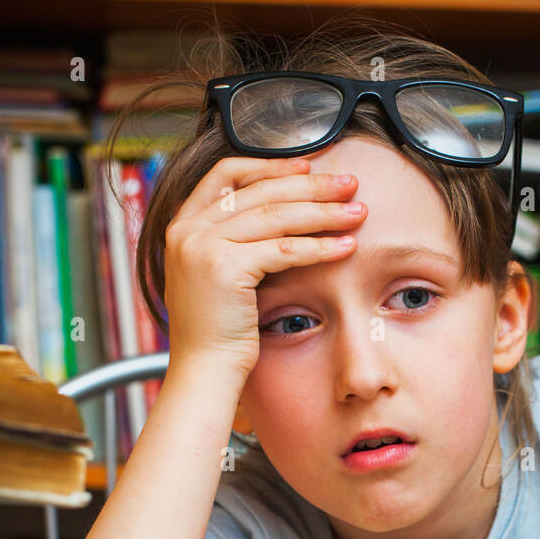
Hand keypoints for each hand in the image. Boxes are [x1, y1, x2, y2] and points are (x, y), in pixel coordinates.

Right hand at [163, 155, 366, 379]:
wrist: (203, 372)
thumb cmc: (218, 332)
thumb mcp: (217, 275)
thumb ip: (232, 241)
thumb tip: (279, 216)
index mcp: (182, 225)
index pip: (226, 174)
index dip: (269, 166)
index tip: (306, 166)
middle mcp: (187, 230)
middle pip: (260, 191)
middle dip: (310, 185)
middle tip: (349, 183)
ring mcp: (202, 246)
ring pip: (276, 216)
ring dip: (323, 212)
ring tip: (356, 211)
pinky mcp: (224, 269)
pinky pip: (282, 250)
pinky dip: (318, 247)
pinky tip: (345, 246)